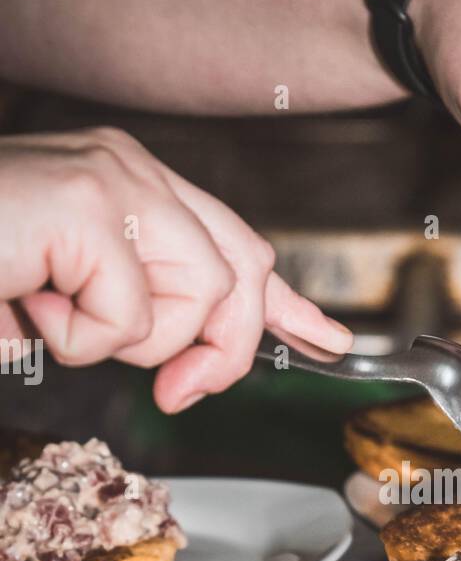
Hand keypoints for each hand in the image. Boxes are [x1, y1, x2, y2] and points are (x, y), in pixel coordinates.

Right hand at [0, 128, 351, 410]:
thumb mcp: (67, 299)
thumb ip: (136, 314)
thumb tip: (192, 367)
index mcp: (127, 182)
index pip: (235, 241)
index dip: (285, 303)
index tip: (329, 341)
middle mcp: (128, 168)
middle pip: (242, 274)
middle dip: (218, 350)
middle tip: (177, 392)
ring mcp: (110, 178)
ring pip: (197, 297)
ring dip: (125, 340)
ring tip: (53, 312)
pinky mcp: (84, 205)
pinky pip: (128, 315)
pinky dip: (75, 339)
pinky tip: (23, 305)